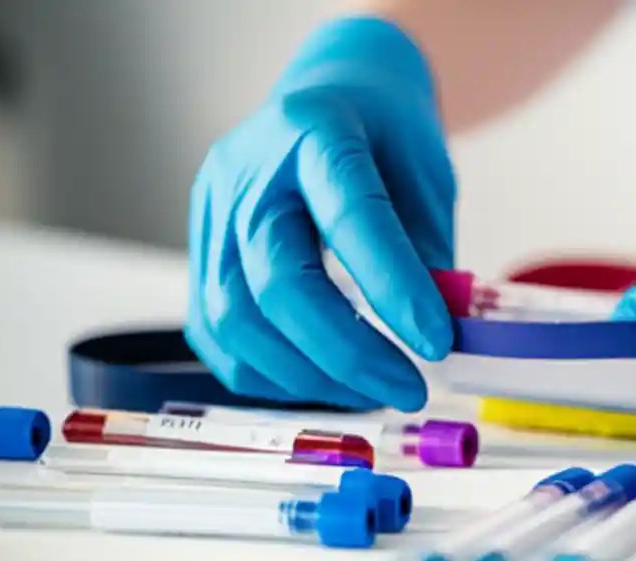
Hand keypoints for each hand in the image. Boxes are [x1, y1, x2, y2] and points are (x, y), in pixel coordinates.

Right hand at [187, 17, 454, 410]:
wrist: (332, 93)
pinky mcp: (199, 250)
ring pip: (234, 318)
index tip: (436, 344)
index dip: (393, 289)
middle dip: (347, 353)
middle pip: (277, 281)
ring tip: (371, 392)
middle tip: (408, 389)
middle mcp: (249, 170)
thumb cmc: (388, 136)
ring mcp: (211, 210)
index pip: (349, 217)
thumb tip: (433, 341)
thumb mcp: (427, 178)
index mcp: (316, 130)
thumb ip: (428, 255)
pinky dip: (269, 374)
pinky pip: (216, 332)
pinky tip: (324, 382)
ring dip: (308, 376)